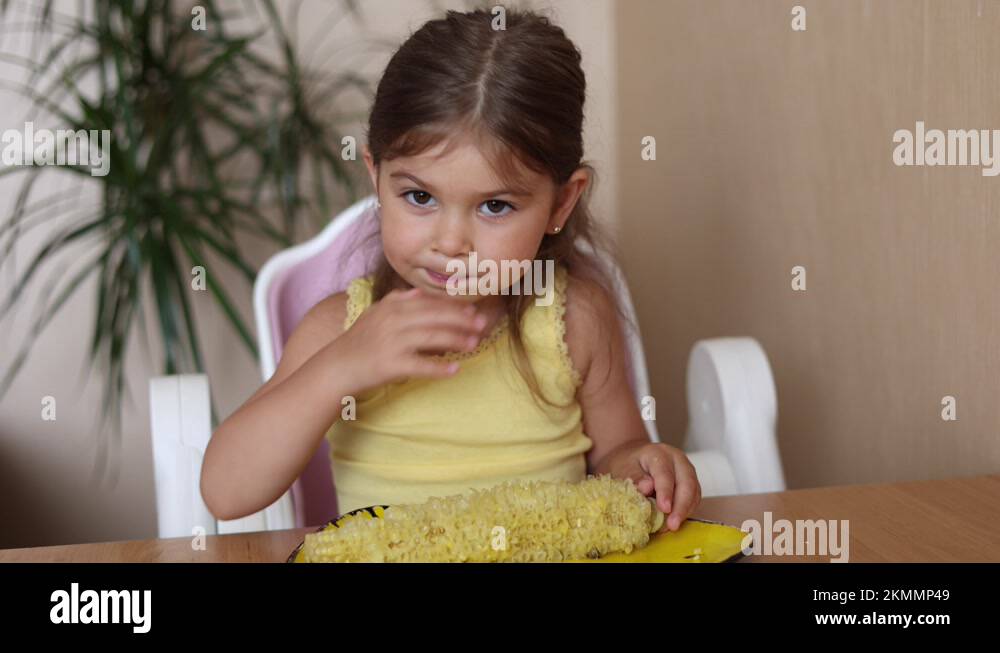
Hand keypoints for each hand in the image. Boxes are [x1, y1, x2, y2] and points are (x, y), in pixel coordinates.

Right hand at [328, 285, 489, 392]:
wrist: (336, 368)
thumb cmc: (358, 342)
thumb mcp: (374, 314)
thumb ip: (396, 301)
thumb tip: (419, 292)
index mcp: (391, 307)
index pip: (429, 303)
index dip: (453, 305)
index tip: (472, 309)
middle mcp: (392, 321)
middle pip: (435, 317)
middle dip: (462, 320)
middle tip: (482, 324)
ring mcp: (392, 343)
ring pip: (432, 338)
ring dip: (456, 340)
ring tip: (474, 344)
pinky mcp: (391, 365)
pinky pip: (421, 366)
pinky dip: (440, 368)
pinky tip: (455, 370)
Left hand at [606, 442, 701, 531]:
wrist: (634, 457)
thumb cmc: (628, 464)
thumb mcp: (623, 469)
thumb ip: (634, 478)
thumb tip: (647, 488)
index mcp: (658, 453)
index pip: (665, 473)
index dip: (665, 492)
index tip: (664, 509)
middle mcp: (677, 459)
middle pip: (686, 482)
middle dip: (681, 506)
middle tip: (672, 525)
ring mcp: (686, 470)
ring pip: (693, 491)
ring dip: (685, 510)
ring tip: (672, 526)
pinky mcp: (691, 482)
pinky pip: (694, 497)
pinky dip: (687, 510)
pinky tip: (676, 520)